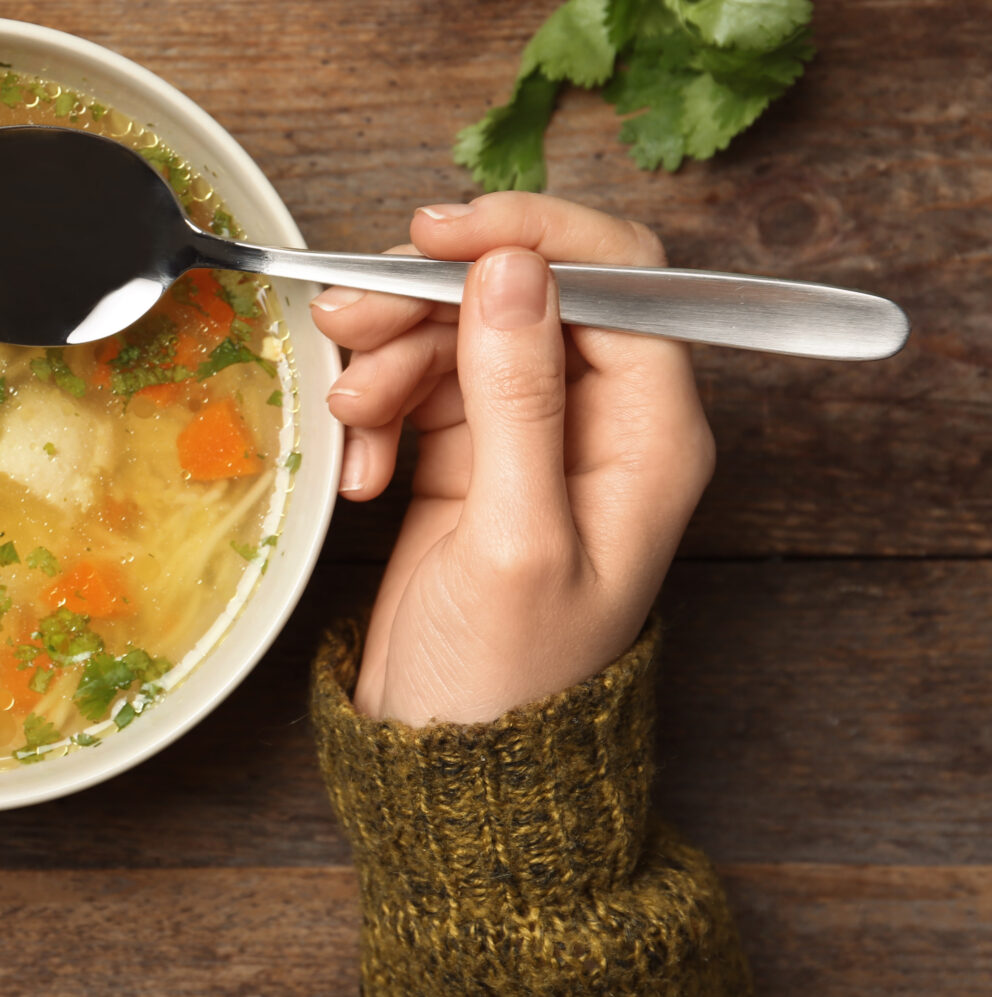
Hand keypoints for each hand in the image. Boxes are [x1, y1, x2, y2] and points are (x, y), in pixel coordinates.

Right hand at [310, 193, 714, 725]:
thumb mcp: (515, 535)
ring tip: (350, 420)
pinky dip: (378, 412)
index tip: (433, 237)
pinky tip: (363, 473)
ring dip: (389, 358)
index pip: (616, 276)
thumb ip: (517, 395)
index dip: (525, 238)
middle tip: (347, 321)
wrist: (451, 762)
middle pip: (520, 293)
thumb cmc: (507, 676)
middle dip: (428, 300)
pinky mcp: (472, 454)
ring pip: (457, 331)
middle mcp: (600, 417)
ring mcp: (532, 432)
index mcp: (651, 431)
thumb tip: (511, 267)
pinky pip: (418, 384)